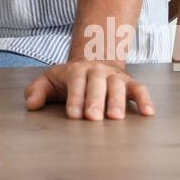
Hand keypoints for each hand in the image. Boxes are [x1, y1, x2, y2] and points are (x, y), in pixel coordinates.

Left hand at [23, 59, 154, 120]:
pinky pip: (139, 89)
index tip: (73, 115)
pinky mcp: (130, 84)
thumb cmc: (69, 79)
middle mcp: (97, 72)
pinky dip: (144, 99)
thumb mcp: (49, 81)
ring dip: (117, 101)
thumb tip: (31, 104)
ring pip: (118, 86)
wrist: (93, 61)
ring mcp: (114, 77)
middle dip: (95, 100)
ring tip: (116, 118)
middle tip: (93, 117)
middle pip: (97, 83)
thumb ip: (37, 91)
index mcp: (76, 70)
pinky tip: (148, 113)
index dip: (74, 98)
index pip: (75, 82)